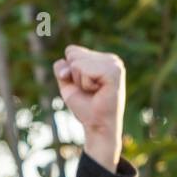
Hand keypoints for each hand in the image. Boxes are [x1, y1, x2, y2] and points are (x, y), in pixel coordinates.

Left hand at [54, 45, 124, 171]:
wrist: (96, 125)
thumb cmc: (85, 107)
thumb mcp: (68, 86)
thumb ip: (62, 70)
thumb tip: (64, 60)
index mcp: (101, 59)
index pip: (71, 51)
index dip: (68, 71)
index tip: (82, 86)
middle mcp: (110, 58)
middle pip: (72, 54)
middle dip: (73, 76)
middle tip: (88, 91)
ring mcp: (114, 63)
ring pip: (77, 63)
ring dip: (80, 81)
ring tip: (93, 91)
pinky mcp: (114, 70)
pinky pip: (85, 69)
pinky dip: (85, 84)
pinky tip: (98, 90)